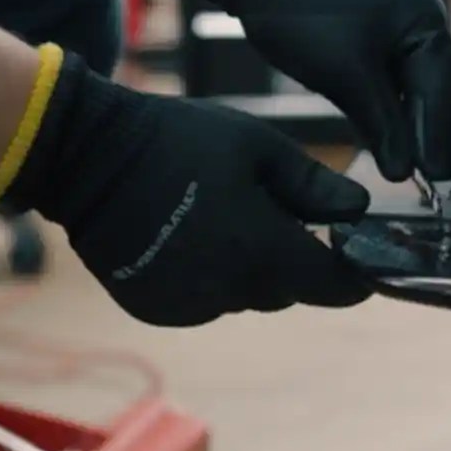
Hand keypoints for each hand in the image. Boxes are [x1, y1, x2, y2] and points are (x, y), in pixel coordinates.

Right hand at [2, 49, 372, 325]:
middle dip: (295, 260)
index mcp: (261, 249)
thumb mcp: (258, 146)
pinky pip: (206, 301)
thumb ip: (313, 183)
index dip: (355, 278)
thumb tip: (359, 209)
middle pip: (288, 290)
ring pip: (246, 297)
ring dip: (250, 269)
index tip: (362, 262)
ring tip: (223, 217)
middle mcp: (228, 290)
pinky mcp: (157, 309)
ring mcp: (189, 305)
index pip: (334, 287)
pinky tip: (190, 237)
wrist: (88, 157)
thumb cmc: (180, 141)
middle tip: (278, 214)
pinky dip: (211, 278)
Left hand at [174, 0, 450, 199]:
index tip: (445, 179)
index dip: (444, 136)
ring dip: (435, 140)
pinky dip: (406, 128)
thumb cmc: (304, 11)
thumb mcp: (345, 70)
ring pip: (425, 100)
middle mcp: (422, 29)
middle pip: (447, 95)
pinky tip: (414, 159)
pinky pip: (400, 97)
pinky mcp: (375, 54)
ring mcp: (401, 41)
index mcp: (424, 21)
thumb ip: (381, 121)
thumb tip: (405, 172)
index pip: (443, 88)